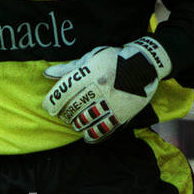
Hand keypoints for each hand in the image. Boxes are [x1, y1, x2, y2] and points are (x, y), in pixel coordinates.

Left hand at [42, 35, 171, 143]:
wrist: (144, 65)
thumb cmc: (115, 59)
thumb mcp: (92, 57)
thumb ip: (69, 68)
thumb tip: (48, 74)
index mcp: (90, 74)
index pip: (63, 93)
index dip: (52, 103)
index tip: (49, 107)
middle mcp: (99, 90)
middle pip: (73, 109)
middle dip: (64, 114)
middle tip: (63, 114)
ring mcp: (111, 103)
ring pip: (86, 120)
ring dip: (77, 124)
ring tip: (76, 122)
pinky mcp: (121, 114)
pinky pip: (103, 129)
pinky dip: (92, 135)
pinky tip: (87, 135)